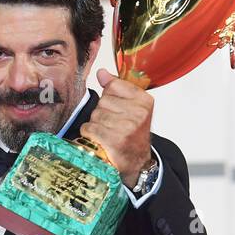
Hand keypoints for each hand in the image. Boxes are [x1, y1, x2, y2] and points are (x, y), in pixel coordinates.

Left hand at [78, 67, 153, 188]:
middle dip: (102, 112)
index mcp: (144, 101)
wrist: (137, 162)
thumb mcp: (131, 107)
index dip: (109, 97)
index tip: (117, 109)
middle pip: (103, 101)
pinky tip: (99, 139)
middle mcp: (138, 114)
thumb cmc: (132, 133)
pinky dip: (90, 134)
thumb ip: (116, 88)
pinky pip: (90, 128)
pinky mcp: (115, 141)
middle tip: (112, 124)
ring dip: (95, 124)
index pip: (113, 85)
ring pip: (95, 114)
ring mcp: (127, 128)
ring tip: (106, 132)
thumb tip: (101, 73)